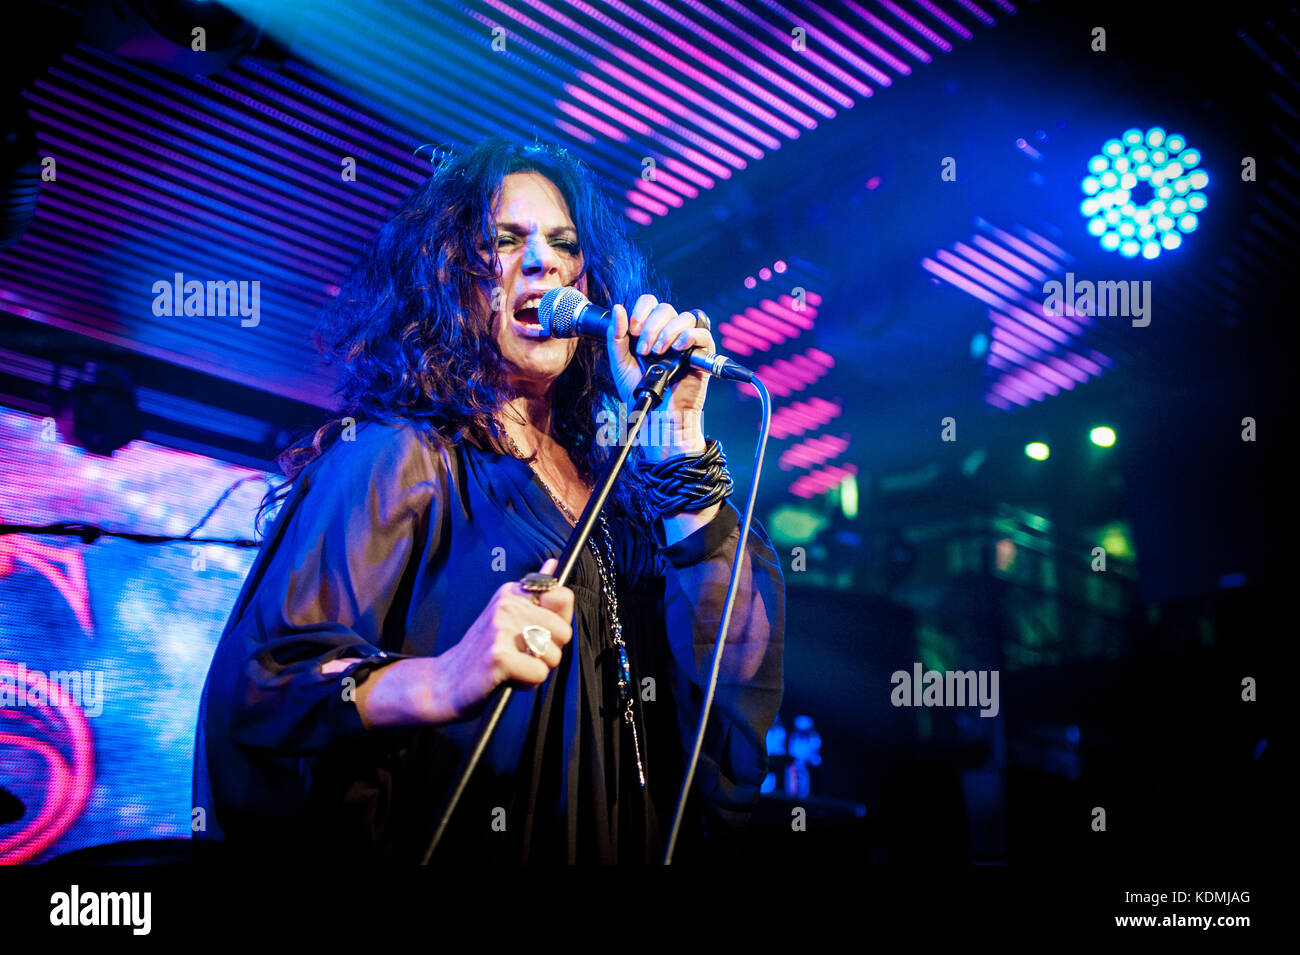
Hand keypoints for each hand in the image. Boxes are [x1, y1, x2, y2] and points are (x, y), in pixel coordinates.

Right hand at [431, 558, 572, 721]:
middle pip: (564, 632)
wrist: (446, 682)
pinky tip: (506, 678)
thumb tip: (554, 563)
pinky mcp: (498, 655)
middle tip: (519, 655)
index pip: (563, 597)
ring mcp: (501, 628)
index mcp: (512, 593)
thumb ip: (537, 595)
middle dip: (548, 651)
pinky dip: (527, 683)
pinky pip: (539, 674)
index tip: (534, 632)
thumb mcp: (509, 617)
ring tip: (512, 666)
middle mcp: (507, 605)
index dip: (556, 624)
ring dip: (537, 669)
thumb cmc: (483, 652)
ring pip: (554, 655)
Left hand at [606, 294, 713, 460]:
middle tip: (644, 350)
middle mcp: (669, 333)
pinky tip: (676, 348)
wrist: (655, 416)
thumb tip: (618, 307)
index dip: (640, 311)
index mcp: (650, 331)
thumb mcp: (620, 363)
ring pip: (684, 317)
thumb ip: (616, 336)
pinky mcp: (702, 355)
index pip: (650, 303)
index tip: (632, 330)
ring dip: (667, 332)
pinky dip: (689, 336)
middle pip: (665, 308)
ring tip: (658, 353)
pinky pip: (702, 333)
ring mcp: (686, 343)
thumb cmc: (639, 393)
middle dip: (651, 326)